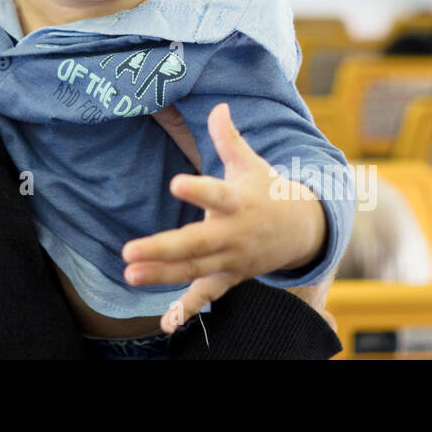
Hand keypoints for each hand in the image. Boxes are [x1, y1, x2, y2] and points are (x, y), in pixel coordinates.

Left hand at [121, 102, 326, 333]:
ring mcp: (232, 259)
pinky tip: (166, 323)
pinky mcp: (231, 277)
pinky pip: (208, 295)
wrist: (303, 230)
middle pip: (196, 244)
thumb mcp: (251, 163)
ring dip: (161, 275)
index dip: (198, 189)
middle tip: (127, 251)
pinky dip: (188, 310)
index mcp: (239, 202)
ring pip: (194, 270)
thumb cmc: (268, 191)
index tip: (176, 181)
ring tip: (129, 273)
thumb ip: (229, 139)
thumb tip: (218, 107)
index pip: (217, 195)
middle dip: (162, 249)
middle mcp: (234, 234)